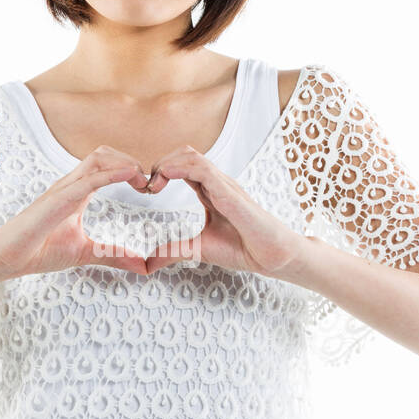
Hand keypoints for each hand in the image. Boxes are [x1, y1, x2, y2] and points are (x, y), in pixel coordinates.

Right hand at [0, 146, 153, 277]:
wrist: (8, 258)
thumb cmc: (39, 251)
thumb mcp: (86, 252)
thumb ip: (113, 255)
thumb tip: (142, 265)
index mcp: (77, 192)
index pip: (106, 165)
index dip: (130, 170)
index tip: (147, 188)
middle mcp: (70, 184)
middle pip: (104, 154)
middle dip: (130, 161)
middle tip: (148, 184)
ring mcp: (63, 188)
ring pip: (98, 158)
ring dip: (124, 164)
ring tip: (142, 180)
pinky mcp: (57, 199)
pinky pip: (88, 179)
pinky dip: (111, 174)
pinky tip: (130, 176)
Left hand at [143, 145, 305, 276]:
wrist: (270, 257)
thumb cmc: (243, 248)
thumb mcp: (198, 249)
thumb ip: (174, 252)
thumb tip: (148, 264)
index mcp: (210, 191)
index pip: (182, 166)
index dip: (161, 172)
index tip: (148, 191)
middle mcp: (216, 183)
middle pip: (185, 153)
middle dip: (161, 163)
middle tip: (148, 186)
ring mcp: (224, 185)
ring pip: (192, 155)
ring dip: (167, 164)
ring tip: (154, 184)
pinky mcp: (229, 192)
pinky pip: (202, 169)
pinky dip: (180, 168)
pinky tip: (165, 178)